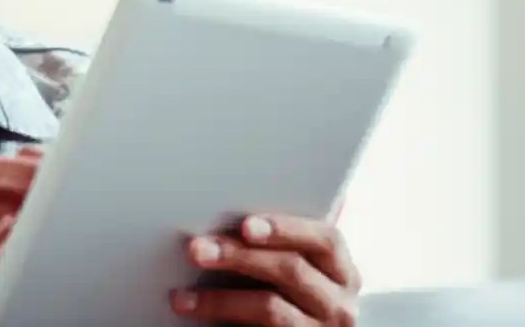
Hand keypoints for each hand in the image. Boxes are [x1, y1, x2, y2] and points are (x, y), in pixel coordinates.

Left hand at [170, 213, 361, 325]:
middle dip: (240, 257)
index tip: (245, 225)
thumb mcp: (295, 269)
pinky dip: (222, 322)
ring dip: (221, 299)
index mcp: (342, 271)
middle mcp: (339, 303)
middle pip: (292, 270)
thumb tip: (230, 209)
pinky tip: (196, 317)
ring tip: (182, 296)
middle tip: (197, 250)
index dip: (286, 229)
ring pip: (271, 308)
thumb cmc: (288, 297)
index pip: (325, 239)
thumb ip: (281, 244)